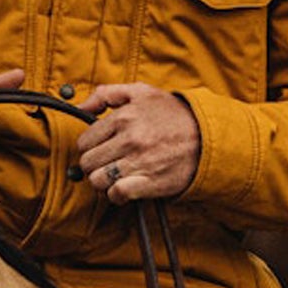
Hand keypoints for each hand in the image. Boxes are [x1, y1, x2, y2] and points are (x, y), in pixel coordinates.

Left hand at [75, 82, 200, 203]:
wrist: (207, 136)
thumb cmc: (172, 114)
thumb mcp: (141, 92)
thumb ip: (106, 94)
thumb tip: (80, 107)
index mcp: (123, 117)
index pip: (84, 142)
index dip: (89, 147)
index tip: (100, 148)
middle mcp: (129, 140)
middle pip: (88, 163)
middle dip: (94, 165)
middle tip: (106, 163)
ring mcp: (139, 162)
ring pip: (98, 180)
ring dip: (102, 182)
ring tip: (113, 176)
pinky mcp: (150, 182)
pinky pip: (117, 194)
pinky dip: (116, 195)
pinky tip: (123, 188)